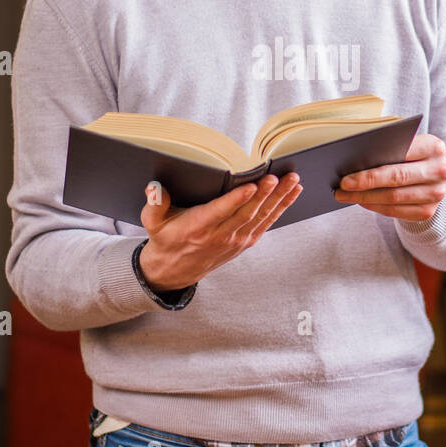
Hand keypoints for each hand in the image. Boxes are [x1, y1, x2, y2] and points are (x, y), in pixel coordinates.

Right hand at [138, 173, 302, 289]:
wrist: (175, 270)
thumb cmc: (166, 239)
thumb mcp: (152, 222)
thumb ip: (154, 204)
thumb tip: (154, 188)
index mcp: (198, 228)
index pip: (220, 212)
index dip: (236, 200)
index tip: (251, 186)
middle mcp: (219, 236)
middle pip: (246, 214)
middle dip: (264, 195)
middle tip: (277, 177)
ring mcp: (235, 240)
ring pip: (261, 218)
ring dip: (279, 199)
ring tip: (293, 181)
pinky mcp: (245, 242)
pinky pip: (266, 223)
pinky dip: (281, 208)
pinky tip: (292, 193)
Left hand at [332, 133, 445, 221]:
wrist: (434, 172)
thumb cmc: (412, 154)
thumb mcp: (406, 143)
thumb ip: (388, 147)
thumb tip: (353, 162)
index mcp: (433, 147)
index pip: (399, 157)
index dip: (371, 170)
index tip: (345, 177)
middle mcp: (440, 170)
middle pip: (396, 179)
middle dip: (365, 185)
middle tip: (341, 188)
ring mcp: (436, 193)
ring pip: (394, 198)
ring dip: (365, 198)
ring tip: (345, 196)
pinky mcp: (429, 211)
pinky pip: (396, 212)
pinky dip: (375, 207)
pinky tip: (361, 201)